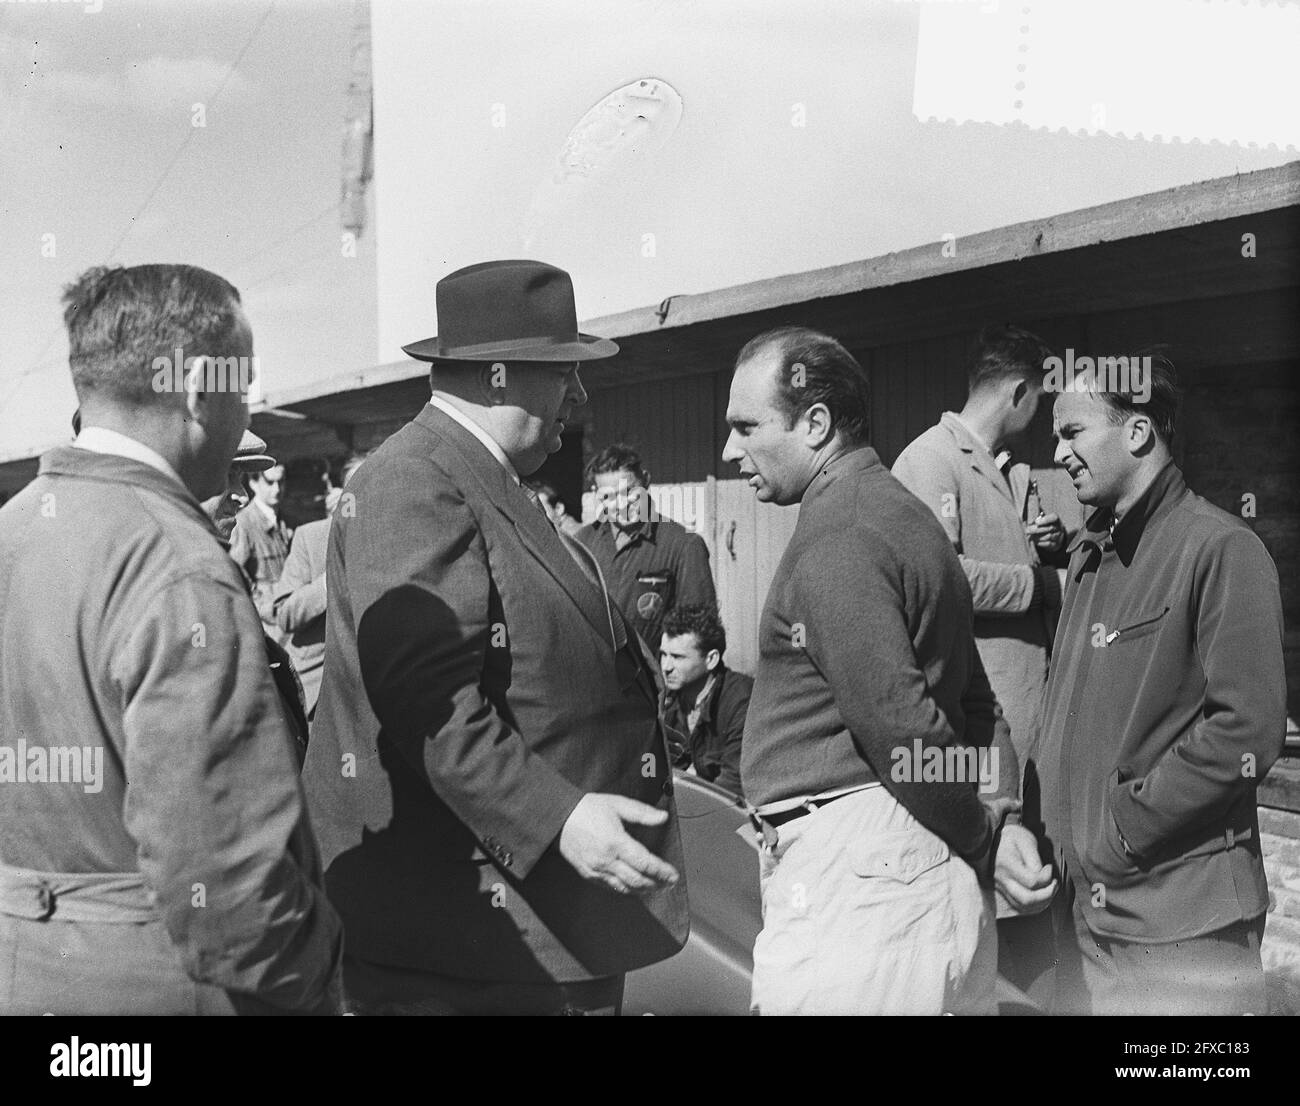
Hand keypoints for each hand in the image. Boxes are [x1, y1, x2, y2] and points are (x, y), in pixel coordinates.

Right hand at [558, 793, 679, 894]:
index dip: (662, 871)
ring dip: (643, 890)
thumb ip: (641, 812)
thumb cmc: (586, 809)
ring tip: (656, 888)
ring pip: (625, 887)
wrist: (558, 818)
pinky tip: (634, 887)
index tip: (673, 874)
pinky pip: (610, 887)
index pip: (645, 863)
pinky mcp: (588, 874)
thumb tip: (662, 817)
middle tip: (669, 884)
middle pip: (637, 880)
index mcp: (616, 842)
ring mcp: (596, 869)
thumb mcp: (616, 804)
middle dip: (656, 884)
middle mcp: (607, 860)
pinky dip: (626, 890)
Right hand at [993, 823, 1056, 914]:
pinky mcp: (1002, 892)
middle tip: (1054, 884)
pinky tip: (1041, 897)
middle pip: (1027, 899)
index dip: (1047, 877)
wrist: (988, 841)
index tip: (1049, 867)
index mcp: (1007, 865)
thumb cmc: (1008, 838)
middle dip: (1047, 895)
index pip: (1032, 881)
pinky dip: (1034, 906)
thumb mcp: (1024, 840)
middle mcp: (1002, 880)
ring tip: (1050, 890)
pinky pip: (1019, 907)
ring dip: (1042, 902)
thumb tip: (1044, 875)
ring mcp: (1001, 888)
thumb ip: (1035, 859)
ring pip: (1024, 907)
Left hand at [1025, 512, 1064, 553]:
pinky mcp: (1056, 544)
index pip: (1054, 518)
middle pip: (1049, 528)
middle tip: (1026, 530)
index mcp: (1055, 519)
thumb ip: (1036, 518)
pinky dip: (1040, 542)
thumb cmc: (1043, 523)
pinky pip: (1048, 544)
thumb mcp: (1041, 518)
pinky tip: (1033, 540)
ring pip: (1048, 537)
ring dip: (1037, 536)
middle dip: (1036, 530)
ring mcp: (1058, 536)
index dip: (1045, 520)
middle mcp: (1059, 527)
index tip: (1036, 522)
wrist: (1052, 534)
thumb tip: (1030, 522)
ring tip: (1028, 535)